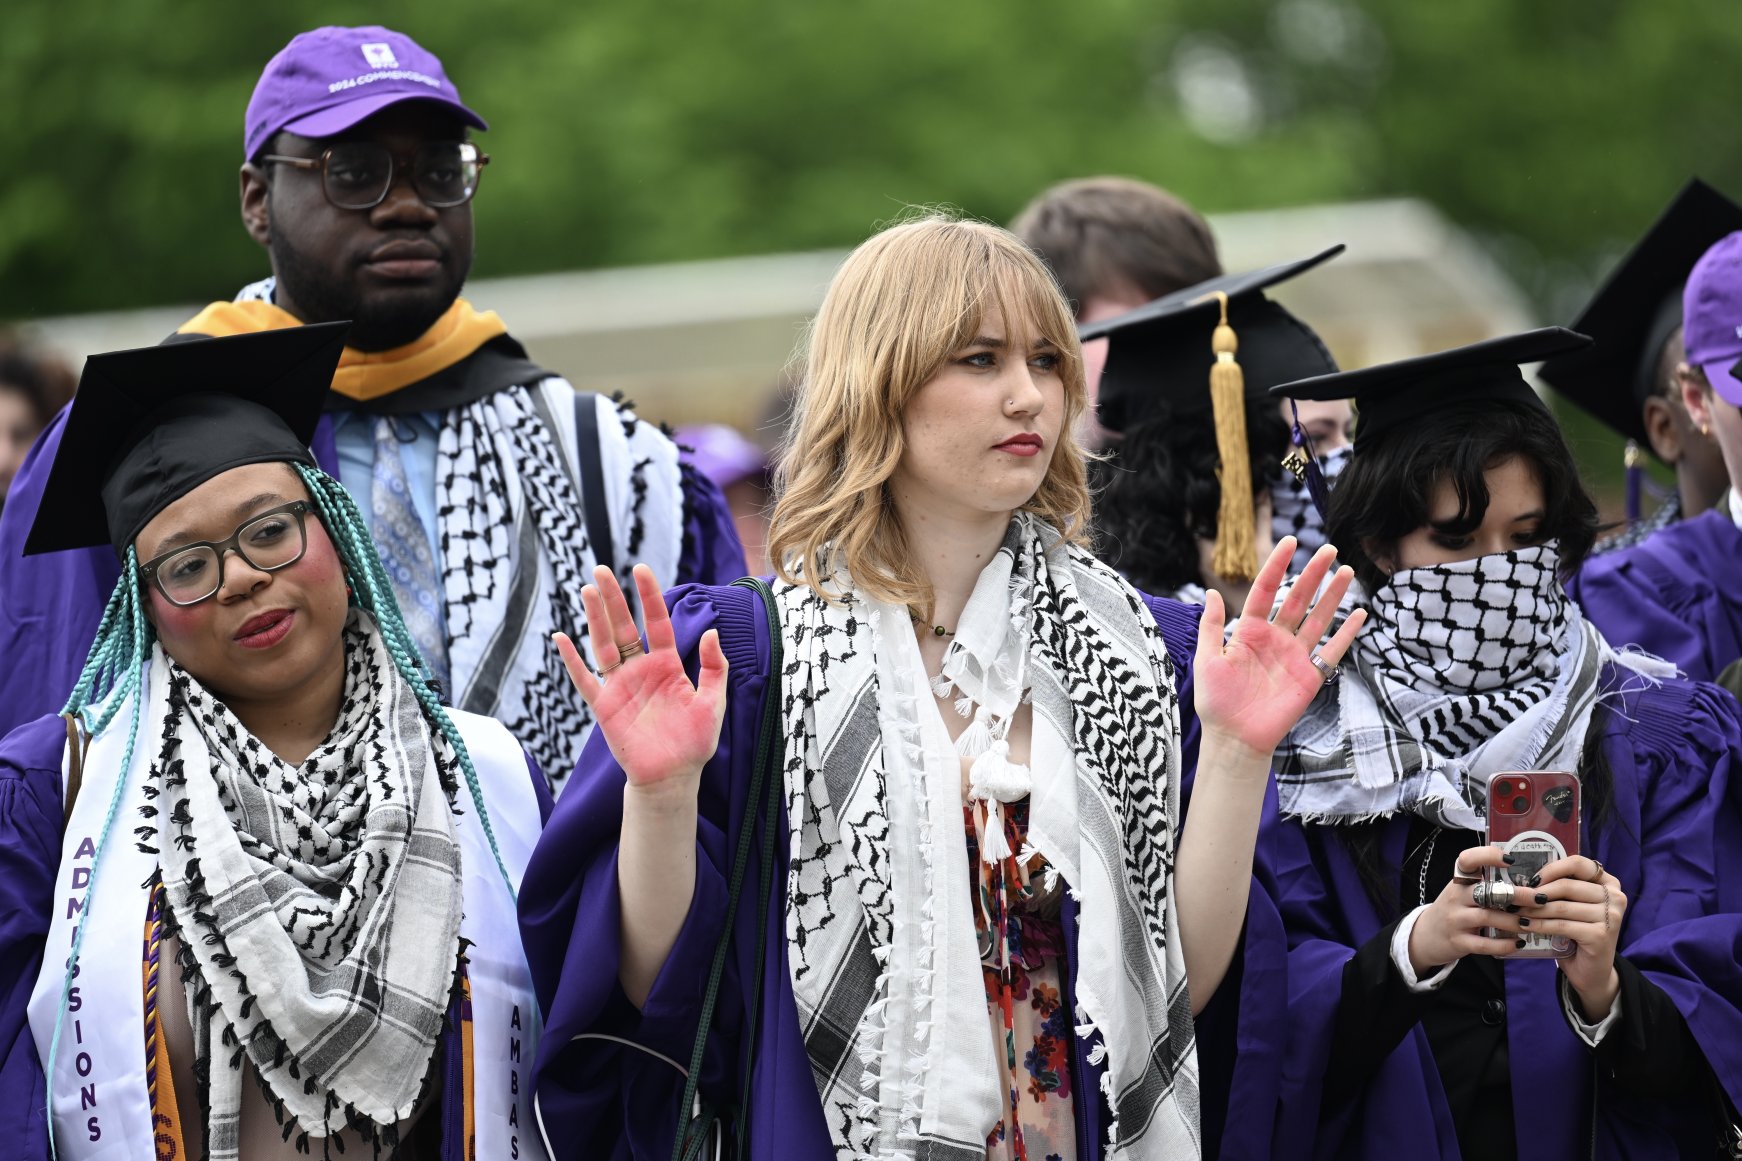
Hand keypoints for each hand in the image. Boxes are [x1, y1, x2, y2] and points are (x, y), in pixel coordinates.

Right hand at [554, 564, 727, 800]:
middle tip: (601, 569)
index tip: (641, 569)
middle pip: (624, 627)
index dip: (649, 596)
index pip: (656, 622)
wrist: (673, 777)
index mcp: (667, 665)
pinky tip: (561, 638)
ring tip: (587, 590)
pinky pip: (585, 679)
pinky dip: (572, 660)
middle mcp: (641, 669)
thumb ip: (715, 667)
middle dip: (613, 598)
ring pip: (603, 645)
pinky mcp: (604, 706)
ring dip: (594, 618)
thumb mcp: (713, 702)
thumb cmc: (694, 741)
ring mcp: (620, 686)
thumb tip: (711, 631)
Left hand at [1193, 538, 1366, 760]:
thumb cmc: (1216, 702)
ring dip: (1333, 596)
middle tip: (1329, 549)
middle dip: (1313, 574)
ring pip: (1318, 618)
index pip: (1265, 590)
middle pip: (1297, 599)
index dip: (1277, 566)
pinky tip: (1360, 613)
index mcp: (1249, 631)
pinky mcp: (1310, 676)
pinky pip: (1331, 650)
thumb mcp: (1206, 660)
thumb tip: (1211, 591)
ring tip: (1347, 571)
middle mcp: (1275, 638)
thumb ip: (1211, 626)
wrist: (1234, 739)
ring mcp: (1294, 656)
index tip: (1289, 542)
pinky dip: (1347, 633)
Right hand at [1407, 844, 1521, 972]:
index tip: (1510, 859)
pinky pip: (1484, 944)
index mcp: (1458, 881)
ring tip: (1532, 923)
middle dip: (1517, 894)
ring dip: (1514, 921)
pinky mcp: (1458, 941)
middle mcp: (1455, 897)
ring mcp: (1455, 920)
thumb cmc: (1453, 910)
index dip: (1487, 856)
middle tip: (1540, 898)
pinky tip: (1519, 943)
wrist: (1426, 936)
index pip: (1467, 860)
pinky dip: (1505, 944)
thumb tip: (1526, 882)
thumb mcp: (1461, 893)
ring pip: (1488, 917)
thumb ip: (1485, 886)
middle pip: (1486, 891)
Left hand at [1512, 855, 1625, 1019]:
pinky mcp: (1601, 935)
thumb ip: (1559, 889)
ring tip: (1515, 911)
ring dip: (1533, 909)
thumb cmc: (1577, 933)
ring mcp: (1611, 916)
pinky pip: (1561, 925)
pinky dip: (1539, 925)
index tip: (1531, 880)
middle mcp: (1615, 897)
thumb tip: (1524, 879)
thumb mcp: (1571, 906)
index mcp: (1609, 883)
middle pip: (1567, 885)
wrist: (1591, 971)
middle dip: (1535, 892)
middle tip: (1513, 897)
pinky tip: (1525, 925)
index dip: (1551, 869)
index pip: (1579, 863)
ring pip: (1561, 906)